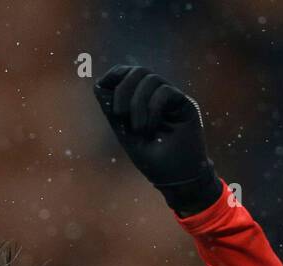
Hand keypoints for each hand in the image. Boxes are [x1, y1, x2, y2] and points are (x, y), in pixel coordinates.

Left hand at [93, 66, 221, 216]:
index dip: (114, 75)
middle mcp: (156, 95)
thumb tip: (98, 85)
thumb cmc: (152, 159)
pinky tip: (152, 127)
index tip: (102, 87)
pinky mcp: (185, 104)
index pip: (127, 73)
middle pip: (138, 71)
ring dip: (138, 104)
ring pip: (151, 79)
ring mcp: (171, 98)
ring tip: (139, 129)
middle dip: (123, 90)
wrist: (175, 177)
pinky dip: (153, 108)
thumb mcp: (125, 134)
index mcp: (141, 100)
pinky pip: (165, 91)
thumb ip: (114, 111)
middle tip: (120, 115)